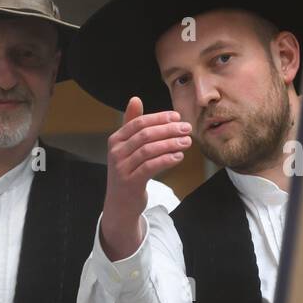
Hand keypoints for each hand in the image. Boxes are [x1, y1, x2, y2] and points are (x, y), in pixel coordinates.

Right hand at [99, 96, 190, 259]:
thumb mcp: (127, 148)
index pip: (139, 123)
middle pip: (145, 135)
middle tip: (187, 128)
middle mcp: (115, 153)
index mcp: (115, 140)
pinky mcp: (130, 182)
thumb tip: (135, 99)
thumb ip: (131, 124)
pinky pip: (150, 167)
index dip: (159, 118)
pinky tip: (179, 157)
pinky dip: (166, 160)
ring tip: (186, 142)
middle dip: (168, 130)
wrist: (120, 203)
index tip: (177, 117)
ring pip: (148, 150)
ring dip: (170, 144)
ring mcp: (121, 168)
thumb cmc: (128, 171)